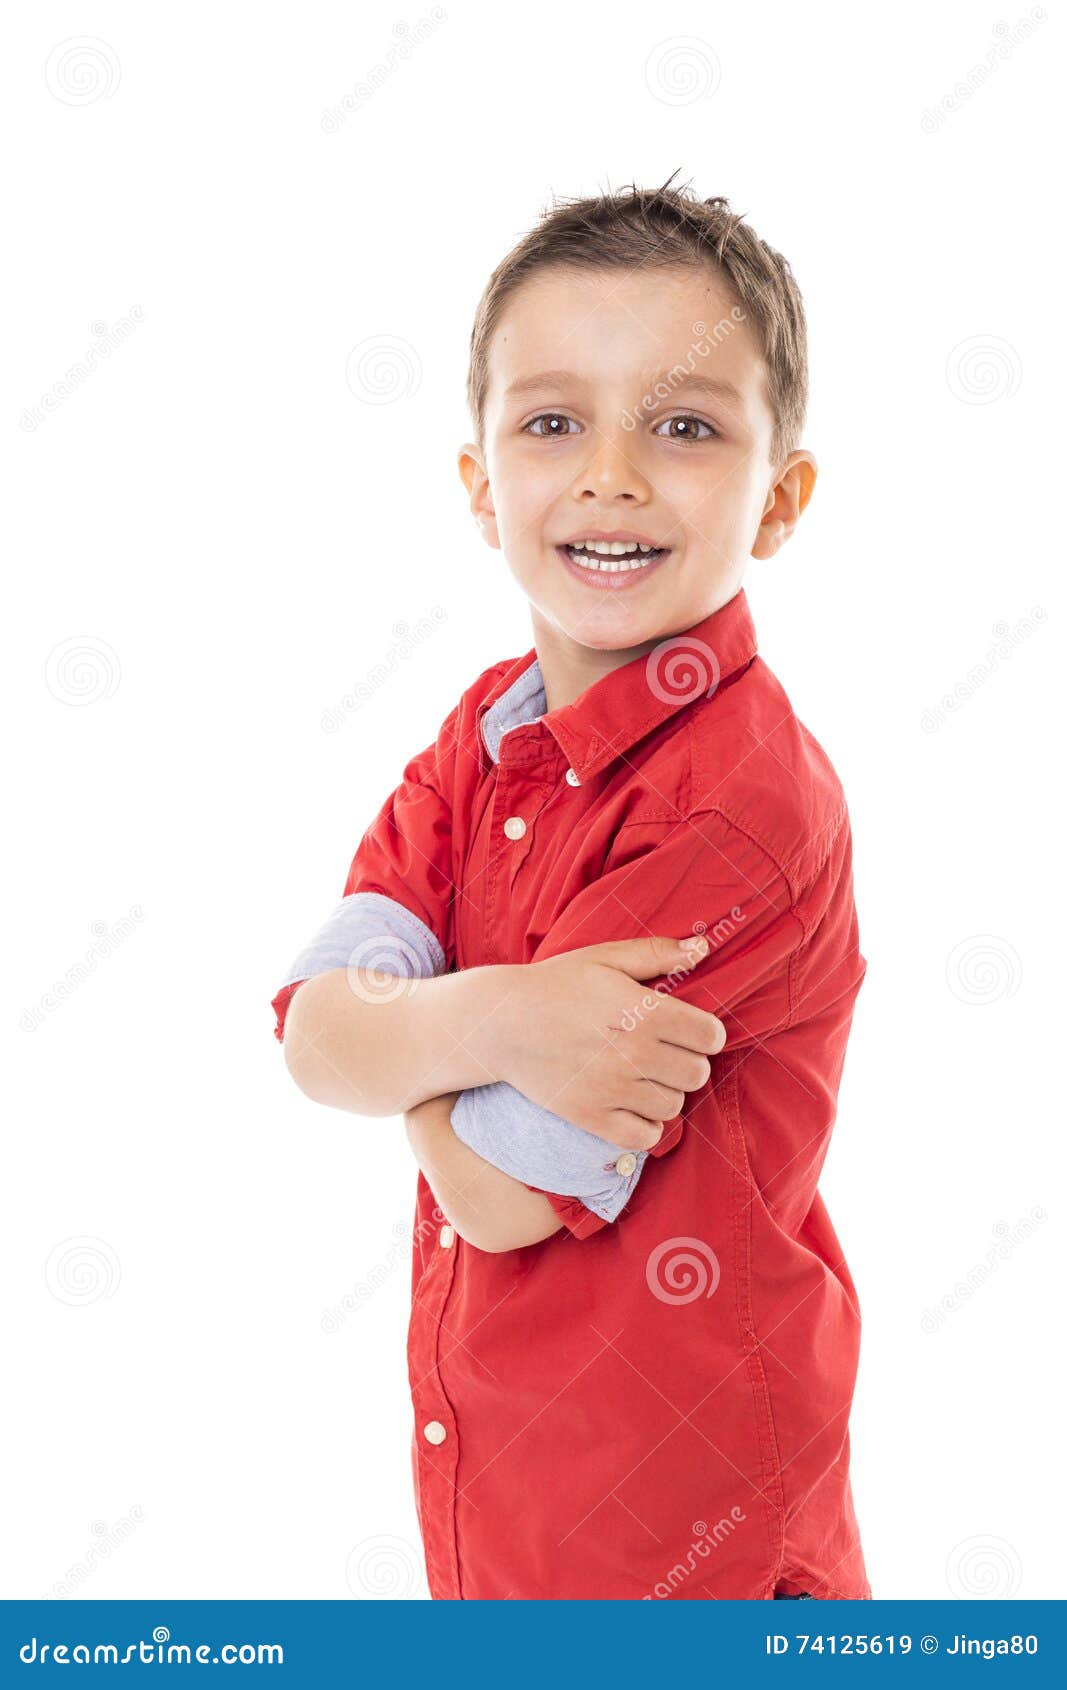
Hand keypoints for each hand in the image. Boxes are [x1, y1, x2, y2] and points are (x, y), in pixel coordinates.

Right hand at [495, 936, 725, 1150]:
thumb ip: (656, 953)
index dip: (707, 1033)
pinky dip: (646, 1125)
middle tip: (666, 1052)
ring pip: (674, 1105)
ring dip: (666, 1091)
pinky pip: (645, 1137)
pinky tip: (633, 1105)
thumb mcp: (604, 958)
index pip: (710, 1036)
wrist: (501, 1024)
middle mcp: (633, 1053)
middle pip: (697, 1074)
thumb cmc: (556, 985)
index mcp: (643, 1012)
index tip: (693, 1030)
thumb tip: (703, 948)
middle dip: (688, 1062)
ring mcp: (612, 1089)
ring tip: (646, 1075)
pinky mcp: (592, 1117)